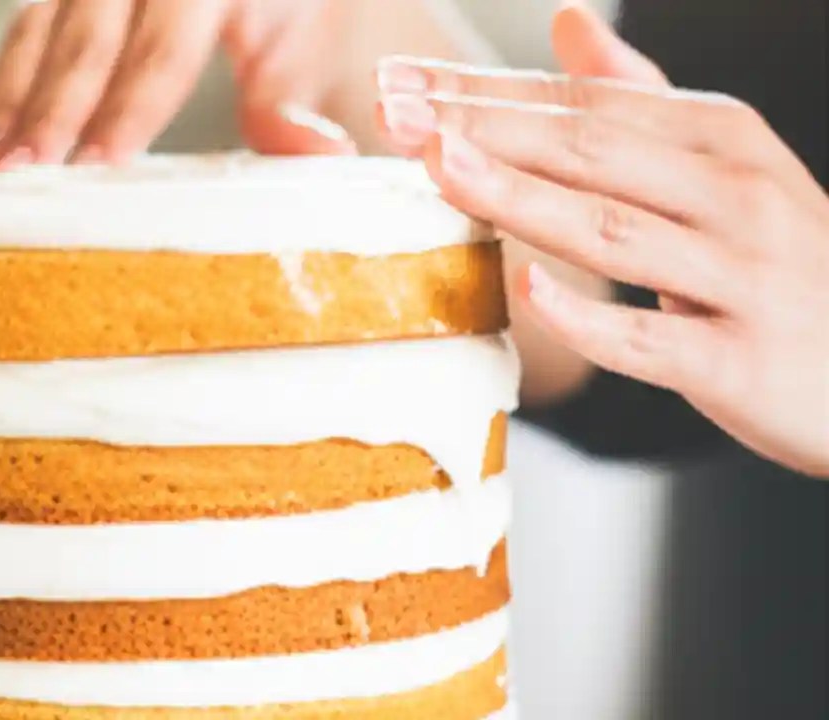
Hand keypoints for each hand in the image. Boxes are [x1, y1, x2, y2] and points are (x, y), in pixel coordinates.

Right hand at [0, 0, 355, 169]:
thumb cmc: (285, 7)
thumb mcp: (307, 37)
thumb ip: (298, 94)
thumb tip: (316, 153)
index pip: (163, 42)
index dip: (128, 105)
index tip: (96, 165)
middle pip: (85, 39)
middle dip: (46, 111)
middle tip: (13, 177)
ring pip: (33, 39)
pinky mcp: (58, 1)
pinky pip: (11, 47)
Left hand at [379, 4, 828, 476]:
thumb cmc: (781, 260)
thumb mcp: (723, 162)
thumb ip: (639, 98)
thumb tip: (565, 24)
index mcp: (716, 138)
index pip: (583, 101)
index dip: (485, 89)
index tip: (399, 79)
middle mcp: (732, 194)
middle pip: (589, 150)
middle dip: (483, 127)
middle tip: (393, 112)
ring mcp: (740, 277)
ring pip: (613, 230)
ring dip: (521, 197)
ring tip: (441, 168)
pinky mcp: (738, 360)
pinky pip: (653, 339)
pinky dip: (590, 317)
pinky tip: (528, 291)